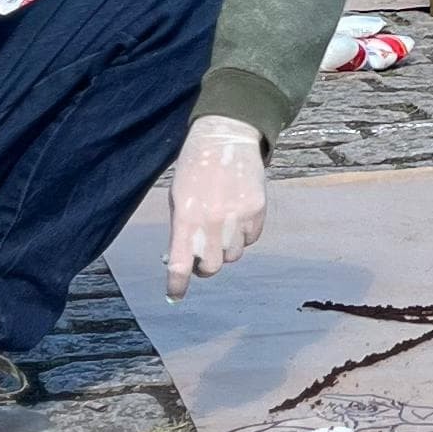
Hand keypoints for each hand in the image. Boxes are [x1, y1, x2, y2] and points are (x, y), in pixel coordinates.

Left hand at [165, 113, 268, 296]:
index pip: (180, 263)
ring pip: (232, 255)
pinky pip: (250, 239)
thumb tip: (180, 258)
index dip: (177, 285)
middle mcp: (212, 221)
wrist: (226, 136)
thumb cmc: (195, 167)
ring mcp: (238, 216)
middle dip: (204, 266)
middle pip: (211, 266)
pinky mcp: (257, 210)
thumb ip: (181, 228)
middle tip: (200, 255)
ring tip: (221, 228)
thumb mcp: (178, 195)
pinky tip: (237, 216)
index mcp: (186, 217)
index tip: (175, 295)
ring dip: (224, 249)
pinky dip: (242, 235)